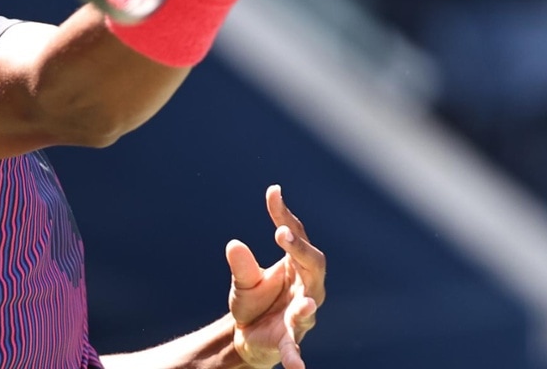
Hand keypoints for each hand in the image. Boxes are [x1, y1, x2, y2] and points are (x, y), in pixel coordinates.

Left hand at [226, 185, 326, 368]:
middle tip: (283, 233)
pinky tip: (298, 368)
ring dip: (306, 306)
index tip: (274, 194)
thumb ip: (242, 264)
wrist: (249, 336)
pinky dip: (297, 358)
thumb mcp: (245, 281)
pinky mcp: (289, 340)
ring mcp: (301, 315)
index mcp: (297, 267)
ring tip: (304, 303)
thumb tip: (233, 243)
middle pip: (313, 265)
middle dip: (299, 250)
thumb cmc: (255, 301)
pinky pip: (295, 349)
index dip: (286, 216)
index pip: (296, 237)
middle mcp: (307, 288)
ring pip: (308, 307)